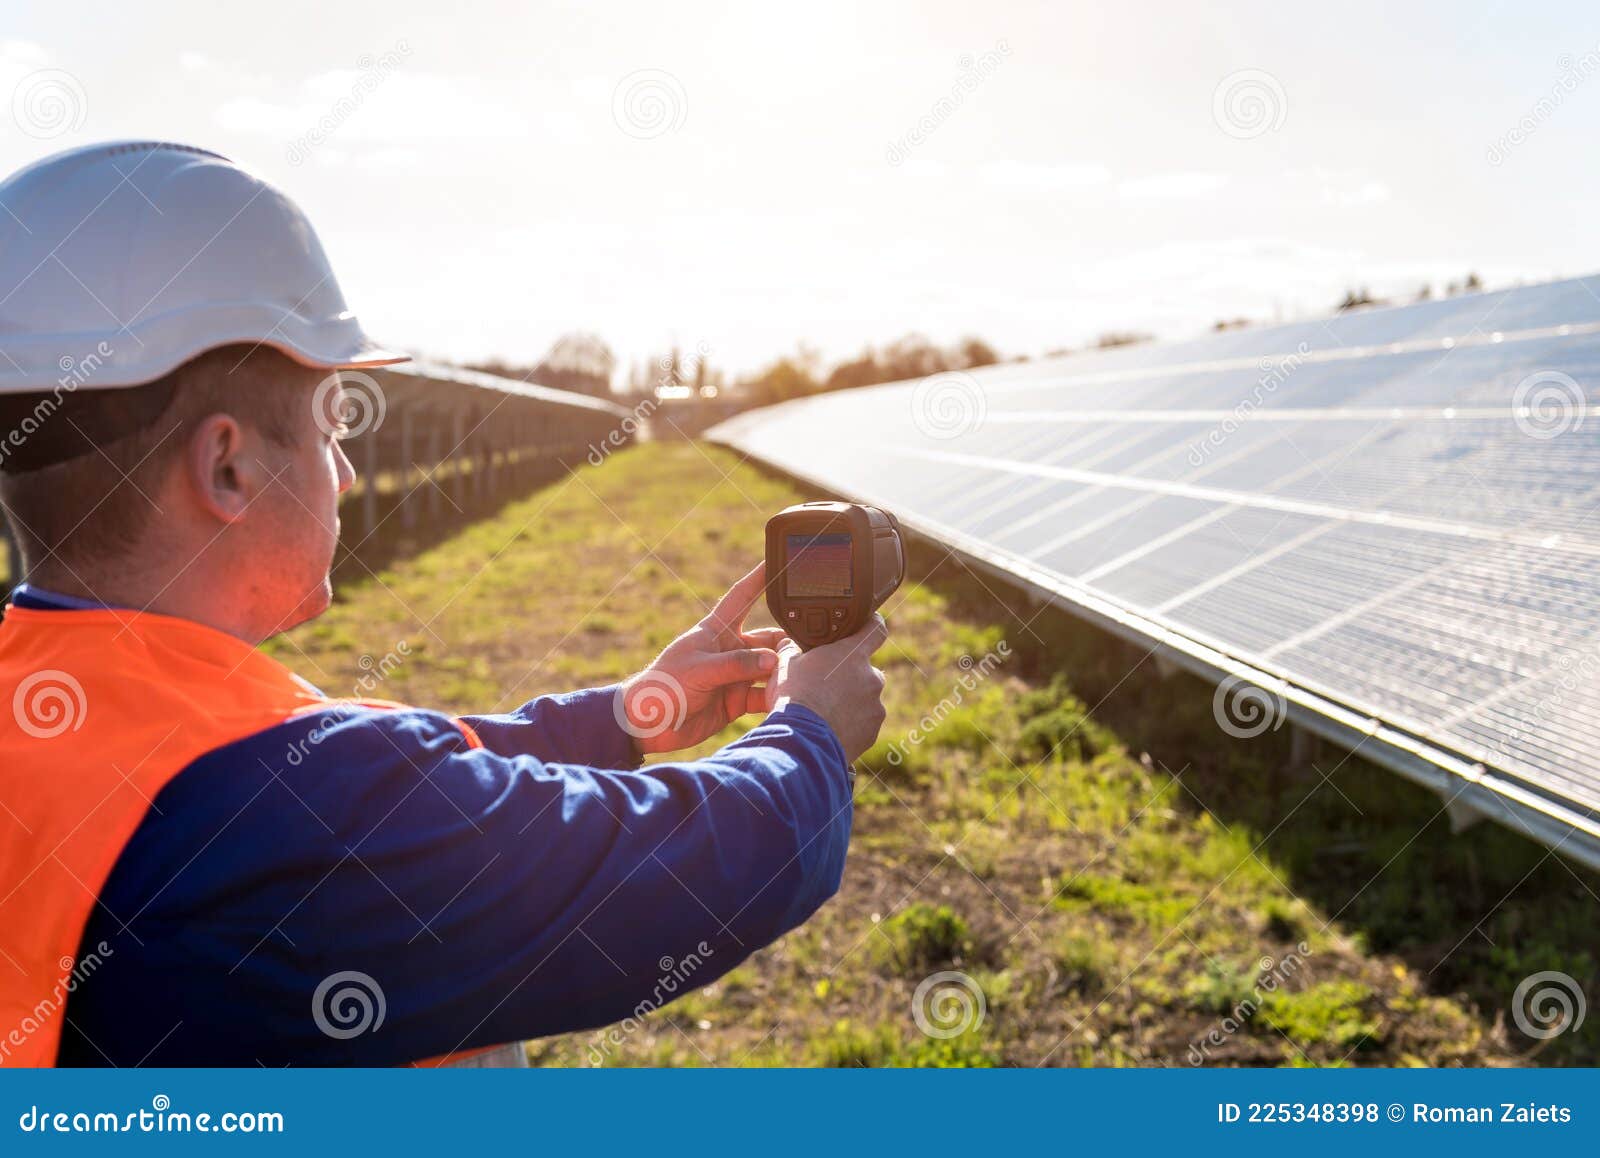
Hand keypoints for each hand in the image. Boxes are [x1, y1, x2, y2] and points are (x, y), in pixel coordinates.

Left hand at [617, 563, 786, 755]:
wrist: (647, 725)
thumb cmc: (663, 687)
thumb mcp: (699, 670)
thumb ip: (736, 665)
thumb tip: (773, 660)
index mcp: (715, 631)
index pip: (743, 596)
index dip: (760, 578)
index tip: (779, 561)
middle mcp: (729, 650)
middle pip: (768, 638)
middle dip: (786, 643)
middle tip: (800, 655)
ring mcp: (735, 676)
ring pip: (771, 668)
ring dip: (785, 672)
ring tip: (800, 680)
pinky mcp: (737, 701)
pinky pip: (765, 695)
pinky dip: (777, 697)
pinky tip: (790, 700)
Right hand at [770, 613, 887, 762]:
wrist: (800, 739)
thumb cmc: (793, 696)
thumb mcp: (786, 665)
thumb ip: (793, 650)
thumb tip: (788, 644)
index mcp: (853, 654)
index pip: (875, 629)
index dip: (872, 624)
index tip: (869, 624)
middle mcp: (871, 678)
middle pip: (867, 671)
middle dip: (851, 677)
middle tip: (827, 686)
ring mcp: (875, 707)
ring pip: (865, 700)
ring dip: (851, 704)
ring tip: (824, 714)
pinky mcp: (871, 732)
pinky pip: (863, 725)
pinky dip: (850, 726)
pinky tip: (829, 730)